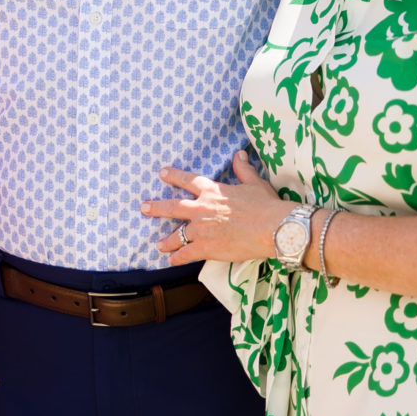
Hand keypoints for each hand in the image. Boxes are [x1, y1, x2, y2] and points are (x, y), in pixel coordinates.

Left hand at [141, 153, 289, 264]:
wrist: (273, 228)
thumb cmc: (266, 205)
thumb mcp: (254, 183)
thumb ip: (243, 170)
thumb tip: (239, 155)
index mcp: (212, 191)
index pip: (188, 181)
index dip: (174, 176)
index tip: (162, 173)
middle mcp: (202, 209)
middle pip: (173, 207)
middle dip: (156, 208)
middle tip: (144, 207)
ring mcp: (201, 229)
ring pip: (177, 235)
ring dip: (166, 241)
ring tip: (158, 245)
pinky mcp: (206, 248)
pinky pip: (186, 254)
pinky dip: (178, 258)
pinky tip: (172, 261)